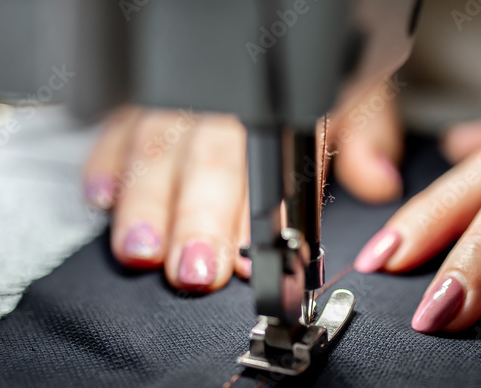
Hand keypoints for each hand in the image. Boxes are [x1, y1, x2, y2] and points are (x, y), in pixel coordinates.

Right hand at [82, 80, 404, 291]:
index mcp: (284, 106)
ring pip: (157, 145)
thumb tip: (379, 180)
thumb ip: (366, 133)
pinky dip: (105, 163)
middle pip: (210, 161)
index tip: (247, 259)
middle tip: (193, 271)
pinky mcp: (142, 100)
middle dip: (198, 220)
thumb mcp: (358, 87)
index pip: (270, 164)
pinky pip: (117, 126)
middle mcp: (228, 103)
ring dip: (146, 202)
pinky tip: (102, 199)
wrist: (277, 24)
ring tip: (140, 249)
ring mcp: (181, 101)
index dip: (256, 214)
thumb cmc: (317, 74)